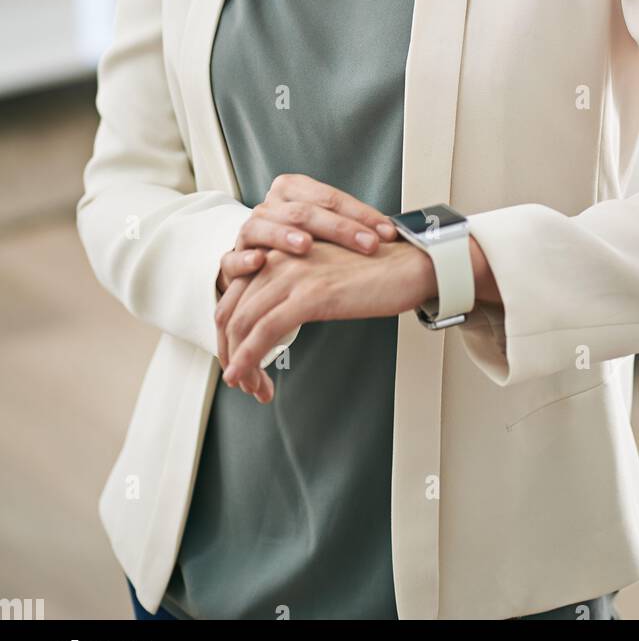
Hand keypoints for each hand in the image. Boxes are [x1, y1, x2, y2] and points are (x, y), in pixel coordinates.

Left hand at [215, 175, 398, 398]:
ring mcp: (292, 275)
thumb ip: (292, 290)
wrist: (408, 265)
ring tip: (250, 387)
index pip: (233, 297)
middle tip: (242, 381)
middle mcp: (278, 259)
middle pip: (230, 312)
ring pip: (244, 325)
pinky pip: (264, 332)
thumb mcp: (320, 276)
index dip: (229, 334)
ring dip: (240, 363)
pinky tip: (249, 378)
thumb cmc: (371, 274)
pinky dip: (250, 359)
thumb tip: (273, 324)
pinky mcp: (309, 295)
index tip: (240, 360)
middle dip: (230, 352)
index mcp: (278, 253)